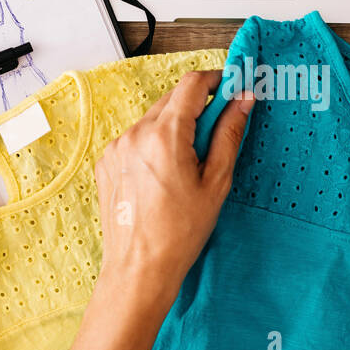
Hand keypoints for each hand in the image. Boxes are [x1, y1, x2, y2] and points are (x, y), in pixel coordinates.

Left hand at [93, 69, 253, 317]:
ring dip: (174, 128)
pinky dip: (153, 145)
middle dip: (196, 108)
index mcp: (165, 135)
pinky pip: (135, 138)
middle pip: (172, 99)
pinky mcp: (106, 161)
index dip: (215, 81)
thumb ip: (229, 134)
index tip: (230, 89)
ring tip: (187, 166)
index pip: (192, 84)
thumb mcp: (216, 182)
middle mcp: (135, 133)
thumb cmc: (181, 232)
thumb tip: (243, 100)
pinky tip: (163, 176)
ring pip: (153, 119)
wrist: (140, 268)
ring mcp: (116, 147)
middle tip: (215, 135)